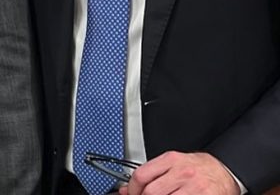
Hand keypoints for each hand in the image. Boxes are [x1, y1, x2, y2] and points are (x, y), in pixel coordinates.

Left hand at [118, 151, 239, 194]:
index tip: (129, 193)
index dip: (132, 189)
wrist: (226, 171)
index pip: (141, 175)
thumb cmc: (199, 168)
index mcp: (171, 160)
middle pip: (151, 191)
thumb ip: (151, 174)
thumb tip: (126, 188)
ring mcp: (194, 187)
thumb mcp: (174, 164)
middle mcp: (182, 173)